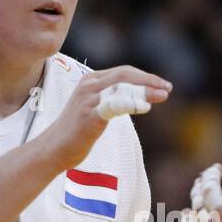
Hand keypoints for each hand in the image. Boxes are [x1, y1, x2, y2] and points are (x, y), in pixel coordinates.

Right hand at [40, 66, 171, 170]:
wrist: (54, 149)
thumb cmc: (77, 131)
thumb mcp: (96, 108)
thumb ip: (113, 99)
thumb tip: (138, 99)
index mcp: (91, 80)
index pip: (124, 72)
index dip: (146, 77)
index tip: (163, 85)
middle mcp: (90, 85)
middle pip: (125, 75)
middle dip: (149, 80)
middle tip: (167, 88)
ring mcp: (88, 99)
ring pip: (122, 87)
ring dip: (146, 90)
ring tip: (163, 95)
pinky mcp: (89, 115)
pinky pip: (114, 105)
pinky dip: (132, 103)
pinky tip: (146, 107)